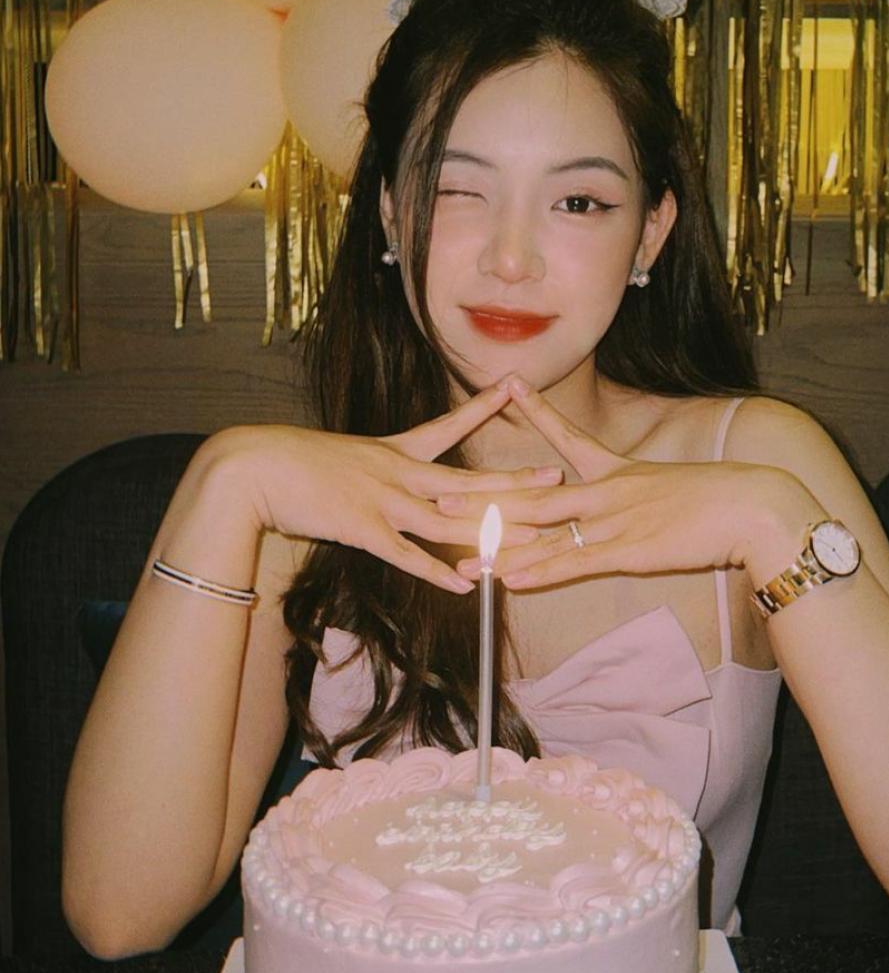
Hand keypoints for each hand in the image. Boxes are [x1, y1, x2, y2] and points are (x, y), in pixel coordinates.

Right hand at [212, 382, 562, 593]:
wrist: (250, 467)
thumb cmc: (286, 463)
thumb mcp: (337, 459)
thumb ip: (367, 472)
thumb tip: (381, 480)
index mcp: (391, 452)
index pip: (446, 426)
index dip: (480, 409)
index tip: (511, 387)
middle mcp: (395, 473)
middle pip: (467, 479)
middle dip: (513, 482)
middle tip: (554, 477)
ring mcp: (382, 501)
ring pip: (449, 518)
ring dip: (493, 530)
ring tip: (532, 538)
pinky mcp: (362, 529)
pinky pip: (407, 555)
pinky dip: (436, 572)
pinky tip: (464, 584)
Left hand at [443, 380, 804, 589]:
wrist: (755, 510)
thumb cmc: (726, 502)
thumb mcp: (679, 490)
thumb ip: (648, 499)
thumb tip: (639, 508)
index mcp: (620, 471)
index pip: (570, 435)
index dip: (537, 410)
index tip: (509, 382)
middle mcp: (609, 490)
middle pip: (535, 492)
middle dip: (485, 497)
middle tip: (439, 491)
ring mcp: (615, 520)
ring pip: (546, 532)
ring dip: (501, 547)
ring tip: (459, 555)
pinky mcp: (628, 549)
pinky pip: (575, 562)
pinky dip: (540, 572)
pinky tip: (510, 580)